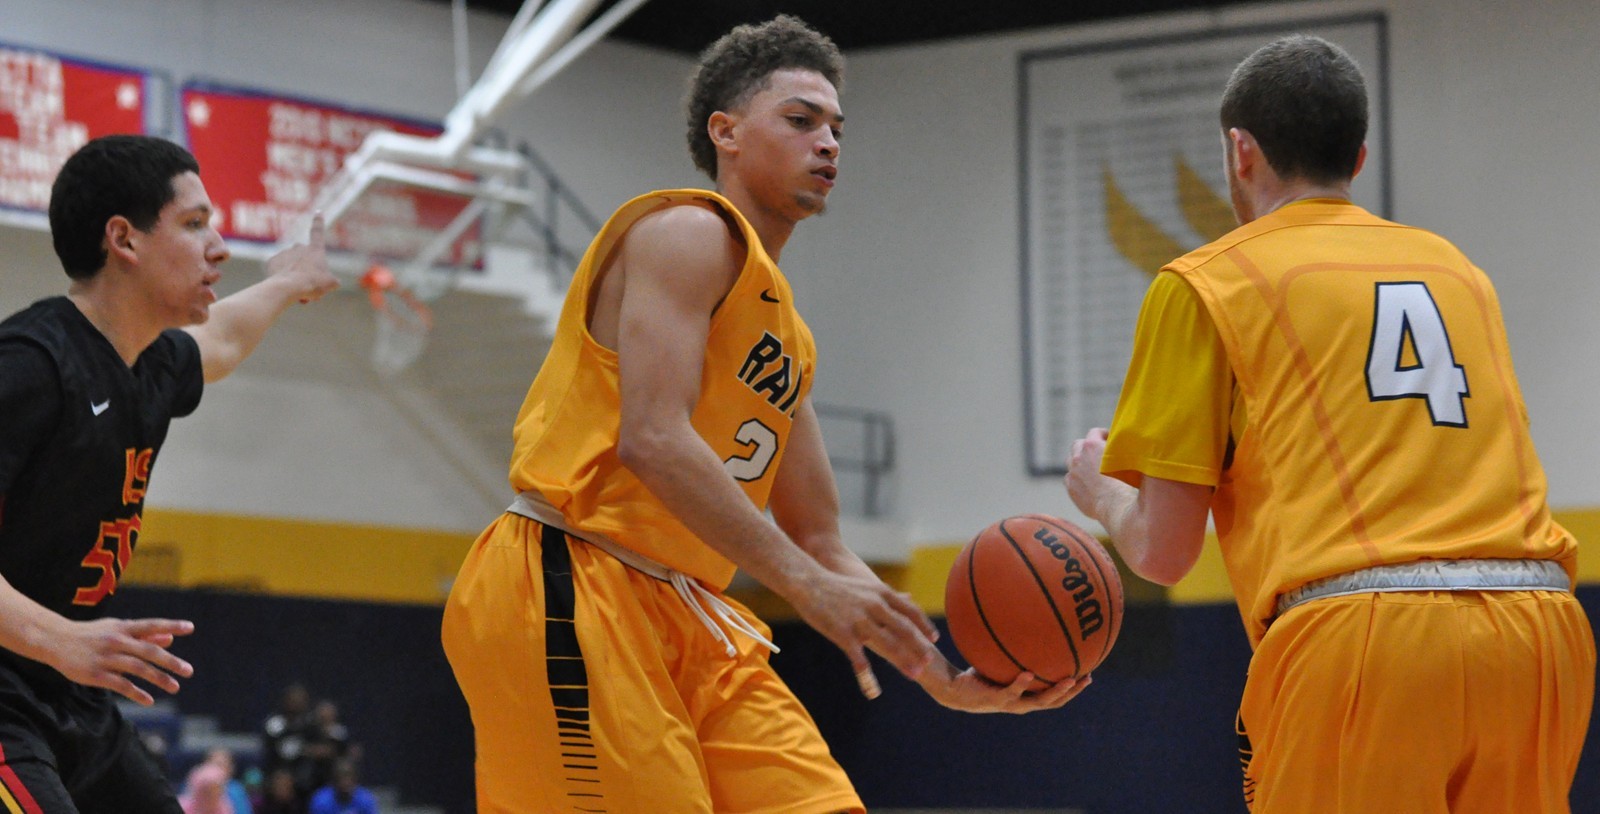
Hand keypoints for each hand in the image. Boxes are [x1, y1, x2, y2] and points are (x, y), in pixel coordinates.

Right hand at [46, 618, 194, 704]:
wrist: (54, 639)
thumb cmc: (91, 634)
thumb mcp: (116, 629)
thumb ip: (144, 635)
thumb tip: (170, 638)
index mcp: (123, 627)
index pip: (151, 624)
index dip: (171, 625)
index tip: (190, 627)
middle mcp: (116, 641)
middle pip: (148, 651)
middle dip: (170, 662)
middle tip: (189, 671)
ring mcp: (106, 658)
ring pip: (137, 669)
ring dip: (158, 679)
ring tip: (175, 687)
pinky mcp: (95, 674)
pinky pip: (120, 685)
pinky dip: (136, 693)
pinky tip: (149, 700)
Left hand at [268, 214, 337, 303]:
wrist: (288, 288)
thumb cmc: (312, 284)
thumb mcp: (330, 284)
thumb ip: (332, 280)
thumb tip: (332, 282)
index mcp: (315, 250)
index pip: (318, 232)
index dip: (318, 222)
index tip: (318, 211)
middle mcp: (299, 247)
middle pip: (304, 259)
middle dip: (306, 270)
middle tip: (309, 286)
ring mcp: (284, 253)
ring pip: (291, 266)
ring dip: (294, 276)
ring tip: (297, 290)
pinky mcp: (271, 261)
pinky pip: (278, 270)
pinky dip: (281, 277)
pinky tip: (284, 286)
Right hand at [789, 570, 938, 698]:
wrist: (808, 582)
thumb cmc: (836, 585)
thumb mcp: (866, 585)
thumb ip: (887, 595)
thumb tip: (908, 597)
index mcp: (881, 593)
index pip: (910, 611)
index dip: (923, 625)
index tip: (934, 639)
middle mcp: (875, 606)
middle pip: (904, 629)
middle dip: (918, 647)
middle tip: (929, 663)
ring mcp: (860, 620)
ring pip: (888, 644)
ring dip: (903, 661)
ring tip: (914, 676)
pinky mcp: (843, 633)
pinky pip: (859, 659)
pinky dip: (867, 676)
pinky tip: (873, 690)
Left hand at [918, 656, 1091, 713]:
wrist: (952, 689)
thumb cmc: (977, 671)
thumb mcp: (996, 656)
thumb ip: (1011, 645)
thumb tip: (1020, 618)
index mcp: (1026, 695)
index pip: (1055, 694)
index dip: (1073, 688)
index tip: (1089, 674)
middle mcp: (1021, 702)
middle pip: (1054, 701)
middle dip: (1072, 691)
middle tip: (1087, 677)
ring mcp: (1009, 702)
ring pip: (1038, 702)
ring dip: (1055, 691)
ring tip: (1068, 679)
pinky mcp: (994, 699)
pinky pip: (1011, 691)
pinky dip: (1021, 683)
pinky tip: (1029, 673)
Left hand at [1065, 427, 1121, 521]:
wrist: (1116, 506)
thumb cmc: (1127, 482)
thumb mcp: (1129, 459)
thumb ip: (1124, 449)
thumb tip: (1133, 444)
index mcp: (1092, 446)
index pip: (1094, 432)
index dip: (1102, 435)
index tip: (1108, 440)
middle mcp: (1078, 457)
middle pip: (1078, 445)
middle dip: (1086, 447)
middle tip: (1097, 454)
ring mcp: (1073, 473)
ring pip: (1071, 461)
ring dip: (1079, 462)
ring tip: (1090, 469)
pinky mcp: (1071, 488)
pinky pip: (1070, 478)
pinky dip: (1076, 478)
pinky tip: (1087, 484)